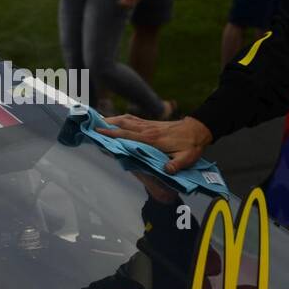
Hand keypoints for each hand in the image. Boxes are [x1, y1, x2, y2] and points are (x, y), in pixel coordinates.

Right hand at [96, 114, 212, 173]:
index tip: (99, 131)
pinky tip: (115, 119)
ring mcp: (148, 125)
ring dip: (112, 119)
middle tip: (91, 124)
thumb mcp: (187, 158)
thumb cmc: (191, 146)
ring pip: (126, 119)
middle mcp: (147, 130)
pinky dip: (122, 118)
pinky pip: (133, 119)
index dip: (113, 134)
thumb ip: (177, 165)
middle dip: (107, 124)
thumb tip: (167, 170)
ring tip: (98, 120)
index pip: (129, 135)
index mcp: (152, 139)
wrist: (198, 130)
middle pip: (123, 124)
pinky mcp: (150, 123)